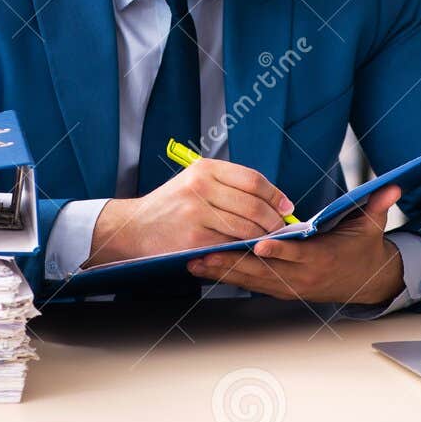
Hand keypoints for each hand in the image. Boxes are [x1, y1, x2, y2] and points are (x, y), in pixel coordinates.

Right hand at [83, 158, 291, 266]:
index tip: (286, 207)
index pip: (252, 180)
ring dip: (262, 238)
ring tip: (266, 242)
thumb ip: (229, 186)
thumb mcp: (195, 182)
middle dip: (273, 221)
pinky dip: (243, 250)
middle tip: (280, 229)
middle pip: (254, 205)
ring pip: (246, 227)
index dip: (275, 195)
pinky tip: (247, 252)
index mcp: (204, 169)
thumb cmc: (170, 206)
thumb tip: (272, 201)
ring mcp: (196, 213)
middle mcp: (200, 187)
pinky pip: (230, 245)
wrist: (134, 227)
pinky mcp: (194, 239)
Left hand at [186, 184, 405, 304]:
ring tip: (194, 262)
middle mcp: (302, 277)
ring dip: (222, 272)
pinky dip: (227, 276)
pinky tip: (205, 268)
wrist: (366, 281)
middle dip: (232, 263)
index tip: (258, 244)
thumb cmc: (363, 248)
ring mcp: (288, 287)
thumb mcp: (372, 226)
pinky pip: (250, 284)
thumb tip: (392, 187)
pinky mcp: (279, 290)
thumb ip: (376, 206)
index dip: (278, 251)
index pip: (298, 255)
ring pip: (251, 280)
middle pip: (264, 271)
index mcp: (322, 260)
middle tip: (203, 254)